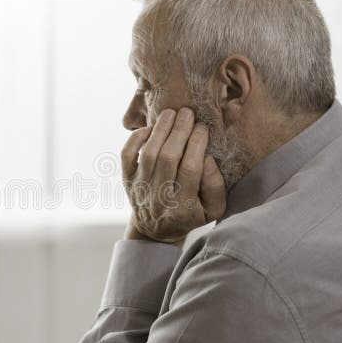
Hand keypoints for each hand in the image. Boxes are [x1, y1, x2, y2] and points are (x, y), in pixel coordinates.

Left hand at [122, 107, 225, 243]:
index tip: (203, 127)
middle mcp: (159, 198)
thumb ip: (215, 186)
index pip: (190, 169)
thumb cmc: (190, 214)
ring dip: (160, 130)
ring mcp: (140, 188)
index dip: (197, 144)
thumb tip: (207, 158)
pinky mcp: (127, 180)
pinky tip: (149, 128)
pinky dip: (135, 139)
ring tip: (171, 113)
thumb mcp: (212, 209)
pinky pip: (127, 156)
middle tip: (188, 113)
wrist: (155, 229)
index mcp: (183, 206)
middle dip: (179, 131)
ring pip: (149, 154)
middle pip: (168, 158)